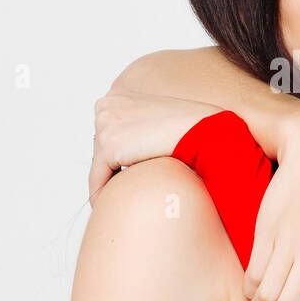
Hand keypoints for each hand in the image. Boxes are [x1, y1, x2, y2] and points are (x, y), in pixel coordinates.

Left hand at [88, 89, 219, 204]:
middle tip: (128, 184)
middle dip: (114, 166)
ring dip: (112, 178)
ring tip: (126, 193)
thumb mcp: (156, 116)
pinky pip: (97, 179)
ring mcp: (105, 124)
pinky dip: (100, 194)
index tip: (123, 172)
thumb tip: (129, 147)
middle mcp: (106, 105)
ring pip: (100, 164)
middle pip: (101, 147)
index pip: (108, 132)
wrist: (202, 130)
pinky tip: (108, 205)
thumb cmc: (190, 126)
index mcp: (117, 95)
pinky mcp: (108, 146)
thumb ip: (138, 125)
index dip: (119, 154)